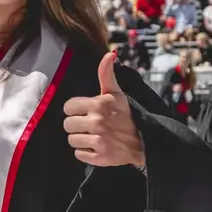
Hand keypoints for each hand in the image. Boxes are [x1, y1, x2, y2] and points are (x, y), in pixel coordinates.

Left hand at [63, 52, 144, 168]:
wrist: (144, 141)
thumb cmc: (126, 115)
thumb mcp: (117, 93)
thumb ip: (107, 74)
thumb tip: (109, 54)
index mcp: (98, 104)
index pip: (68, 107)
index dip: (75, 109)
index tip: (86, 111)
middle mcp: (97, 122)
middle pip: (67, 124)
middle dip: (77, 124)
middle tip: (90, 125)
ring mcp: (99, 141)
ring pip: (72, 140)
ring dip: (80, 139)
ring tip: (94, 135)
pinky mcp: (100, 157)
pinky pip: (79, 154)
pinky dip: (85, 152)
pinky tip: (96, 147)